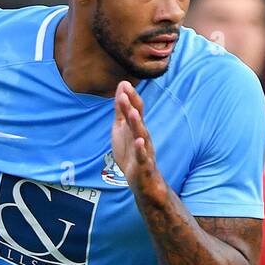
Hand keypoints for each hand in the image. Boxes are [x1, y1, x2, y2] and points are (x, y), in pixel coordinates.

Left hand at [112, 82, 163, 199]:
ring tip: (132, 113)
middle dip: (132, 106)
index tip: (124, 83)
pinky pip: (143, 156)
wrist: (143, 180)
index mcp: (136, 128)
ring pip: (141, 135)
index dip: (130, 97)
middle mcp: (142, 136)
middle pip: (138, 119)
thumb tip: (121, 86)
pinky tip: (139, 142)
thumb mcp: (122, 128)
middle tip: (125, 94)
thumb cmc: (131, 152)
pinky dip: (141, 149)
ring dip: (137, 124)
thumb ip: (121, 109)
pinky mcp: (143, 165)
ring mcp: (144, 150)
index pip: (135, 109)